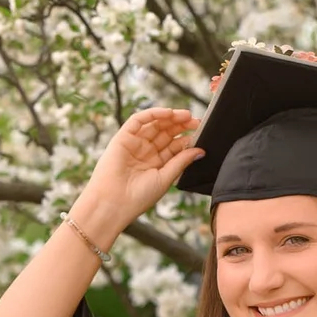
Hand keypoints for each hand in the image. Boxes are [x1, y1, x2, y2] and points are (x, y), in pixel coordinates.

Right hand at [89, 106, 203, 215]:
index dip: (188, 138)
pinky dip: (152, 114)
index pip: (174, 146)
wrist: (114, 203)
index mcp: (157, 163)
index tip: (202, 133)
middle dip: (181, 125)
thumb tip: (200, 150)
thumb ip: (181, 162)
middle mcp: (146, 152)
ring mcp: (134, 143)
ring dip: (170, 117)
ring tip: (186, 115)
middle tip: (196, 121)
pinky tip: (168, 113)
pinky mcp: (123, 137)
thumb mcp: (165, 178)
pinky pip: (138, 120)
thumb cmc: (138, 197)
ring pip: (154, 124)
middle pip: (166, 132)